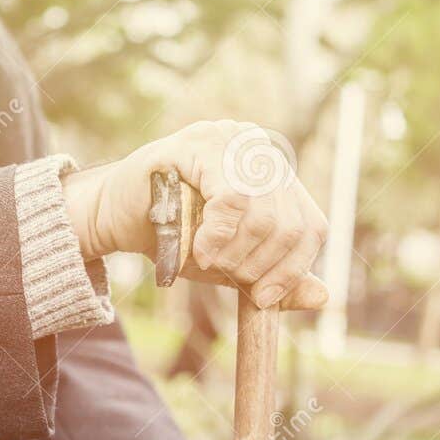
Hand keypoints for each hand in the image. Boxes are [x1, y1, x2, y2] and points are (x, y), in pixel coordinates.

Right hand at [62, 121, 329, 309]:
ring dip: (233, 253)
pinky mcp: (199, 143)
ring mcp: (230, 139)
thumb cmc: (175, 238)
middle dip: (257, 264)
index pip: (310, 225)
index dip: (293, 269)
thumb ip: (276, 277)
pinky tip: (199, 251)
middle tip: (224, 276)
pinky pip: (232, 197)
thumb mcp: (233, 264)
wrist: (115, 219)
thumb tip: (324, 295)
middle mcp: (259, 148)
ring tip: (205, 261)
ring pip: (263, 213)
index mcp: (275, 173)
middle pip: (288, 223)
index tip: (263, 299)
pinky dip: (218, 235)